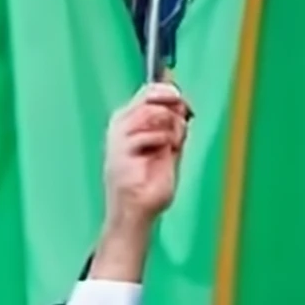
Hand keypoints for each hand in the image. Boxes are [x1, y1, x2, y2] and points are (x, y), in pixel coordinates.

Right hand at [106, 82, 190, 227]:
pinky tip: (162, 155)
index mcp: (130, 121)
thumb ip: (173, 125)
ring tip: (171, 146)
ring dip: (171, 129)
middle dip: (173, 109)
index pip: (149, 91)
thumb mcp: (168, 148)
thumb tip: (181, 102)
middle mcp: (121, 124)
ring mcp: (119, 135)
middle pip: (151, 96)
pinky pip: (151, 133)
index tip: (185, 106)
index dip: (171, 93)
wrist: (137, 213)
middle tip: (180, 129)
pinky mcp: (121, 148)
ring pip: (154, 112)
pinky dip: (164, 142)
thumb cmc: (149, 185)